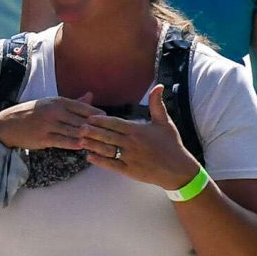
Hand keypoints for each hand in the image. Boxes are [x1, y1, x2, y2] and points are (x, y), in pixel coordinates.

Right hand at [0, 95, 103, 151]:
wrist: (8, 125)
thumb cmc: (32, 113)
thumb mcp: (51, 103)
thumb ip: (73, 102)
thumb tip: (91, 95)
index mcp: (58, 101)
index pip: (83, 107)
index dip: (97, 114)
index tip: (108, 120)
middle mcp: (54, 111)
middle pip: (81, 120)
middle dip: (95, 128)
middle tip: (109, 134)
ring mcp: (49, 125)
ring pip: (74, 132)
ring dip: (87, 137)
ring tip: (100, 142)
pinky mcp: (44, 138)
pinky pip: (63, 141)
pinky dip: (74, 144)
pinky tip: (83, 146)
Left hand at [79, 86, 200, 189]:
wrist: (178, 170)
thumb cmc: (172, 144)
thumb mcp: (165, 122)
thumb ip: (157, 104)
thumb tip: (158, 85)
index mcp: (138, 130)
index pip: (116, 123)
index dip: (102, 120)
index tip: (89, 117)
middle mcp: (132, 143)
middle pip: (108, 136)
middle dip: (92, 131)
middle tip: (78, 127)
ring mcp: (129, 157)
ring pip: (107, 150)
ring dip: (92, 145)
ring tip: (79, 140)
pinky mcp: (129, 170)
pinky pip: (111, 164)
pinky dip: (99, 161)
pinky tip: (89, 157)